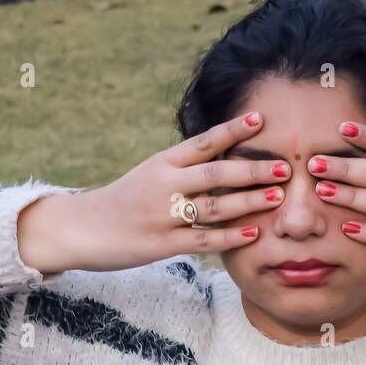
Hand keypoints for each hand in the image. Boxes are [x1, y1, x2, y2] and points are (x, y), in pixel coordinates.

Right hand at [17, 111, 287, 275]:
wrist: (81, 228)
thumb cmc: (120, 203)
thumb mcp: (147, 176)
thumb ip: (180, 169)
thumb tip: (217, 158)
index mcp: (162, 163)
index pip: (202, 142)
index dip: (232, 131)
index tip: (260, 120)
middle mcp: (164, 184)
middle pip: (216, 173)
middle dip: (253, 169)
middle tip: (285, 166)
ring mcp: (164, 215)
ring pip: (214, 206)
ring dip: (249, 201)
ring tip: (279, 197)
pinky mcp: (162, 244)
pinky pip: (202, 240)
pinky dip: (229, 236)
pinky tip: (253, 233)